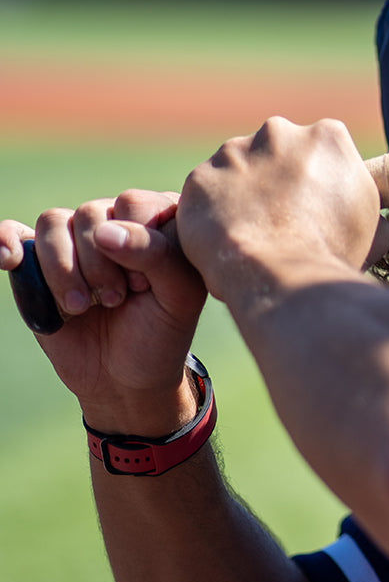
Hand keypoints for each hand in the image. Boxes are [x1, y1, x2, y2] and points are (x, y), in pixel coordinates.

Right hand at [0, 190, 206, 433]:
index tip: (145, 285)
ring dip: (63, 269)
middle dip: (99, 263)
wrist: (124, 378)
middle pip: (91, 213)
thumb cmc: (160, 333)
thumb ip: (157, 255)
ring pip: (53, 223)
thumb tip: (104, 230)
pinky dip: (5, 241)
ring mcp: (76, 240)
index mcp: (159, 222)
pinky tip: (9, 260)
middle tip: (115, 299)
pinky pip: (14, 233)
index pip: (137, 203)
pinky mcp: (38, 261)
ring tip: (82, 306)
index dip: (136, 244)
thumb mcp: (177, 297)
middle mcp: (117, 221)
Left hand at [177, 118, 387, 303]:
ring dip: (245, 197)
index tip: (317, 209)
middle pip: (277, 154)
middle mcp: (279, 131)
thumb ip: (369, 211)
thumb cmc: (333, 254)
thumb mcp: (375, 232)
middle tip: (284, 223)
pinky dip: (214, 217)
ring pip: (239, 172)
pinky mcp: (199, 178)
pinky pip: (206, 197)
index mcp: (329, 137)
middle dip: (279, 183)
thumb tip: (374, 220)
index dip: (321, 183)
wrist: (283, 276)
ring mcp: (233, 151)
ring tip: (255, 237)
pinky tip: (229, 244)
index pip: (323, 152)